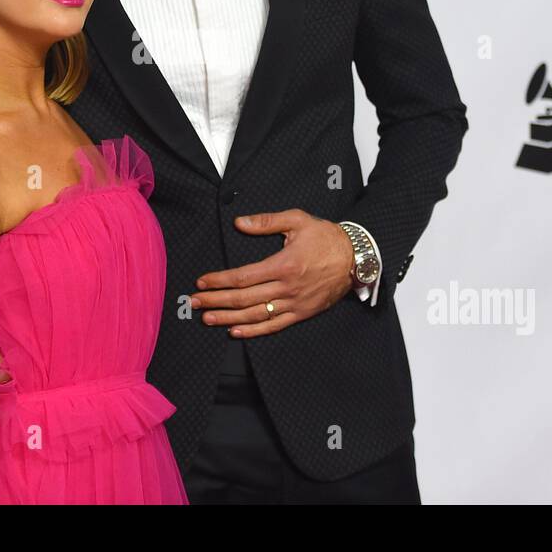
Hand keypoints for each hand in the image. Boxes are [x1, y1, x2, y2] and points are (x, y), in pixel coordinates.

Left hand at [189, 209, 355, 337]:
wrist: (356, 258)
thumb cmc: (326, 238)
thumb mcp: (298, 220)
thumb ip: (266, 221)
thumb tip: (239, 223)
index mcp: (283, 265)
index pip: (242, 277)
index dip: (219, 281)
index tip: (202, 282)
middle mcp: (286, 288)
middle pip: (244, 299)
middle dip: (216, 301)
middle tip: (195, 302)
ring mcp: (294, 303)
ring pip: (255, 315)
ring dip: (228, 318)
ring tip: (208, 318)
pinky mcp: (302, 313)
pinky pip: (274, 326)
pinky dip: (253, 331)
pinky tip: (235, 331)